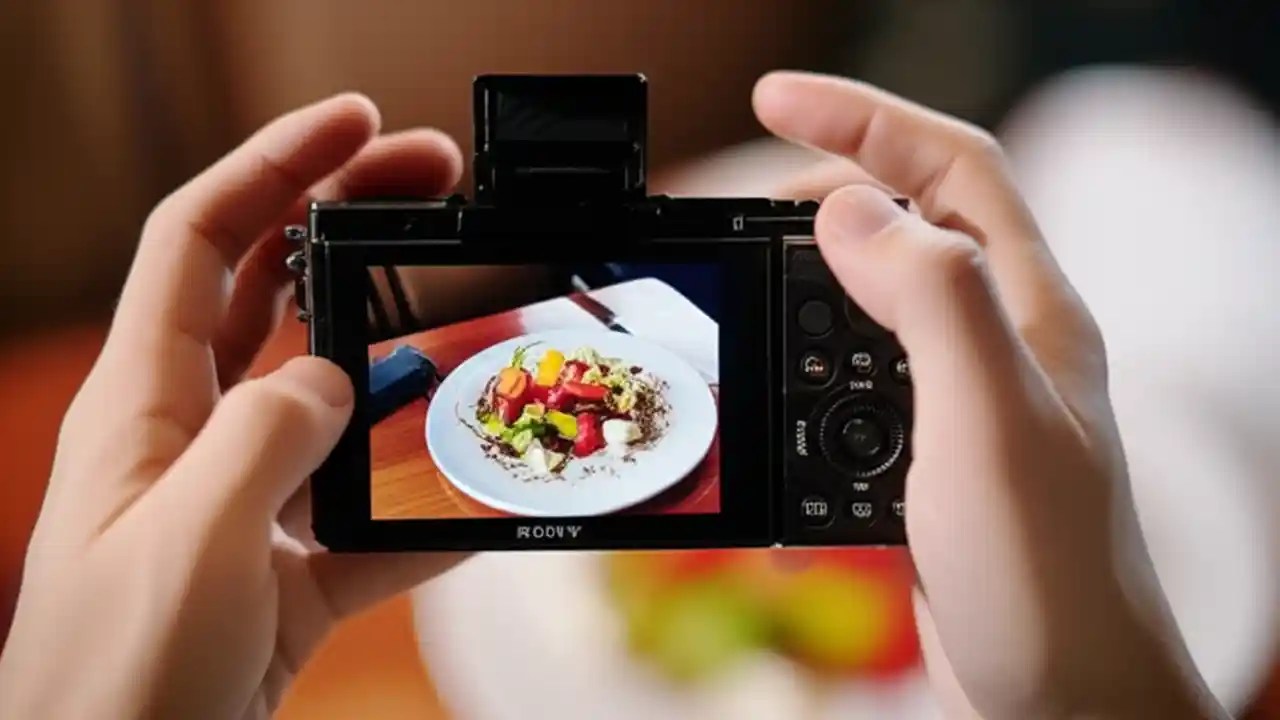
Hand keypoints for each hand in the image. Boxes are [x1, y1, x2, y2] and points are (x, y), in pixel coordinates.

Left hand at [0, 95, 468, 718]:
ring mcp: (241, 504)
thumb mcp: (192, 543)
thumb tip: (328, 378)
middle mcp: (190, 438)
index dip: (274, 164)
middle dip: (352, 228)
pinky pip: (369, 521)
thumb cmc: (114, 684)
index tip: (357, 124)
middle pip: (275, 295)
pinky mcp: (284, 573)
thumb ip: (265, 439)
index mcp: (142, 406)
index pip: (201, 239)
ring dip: (399, 362)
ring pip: (330, 399)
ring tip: (473, 330)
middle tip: (436, 189)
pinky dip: (426, 511)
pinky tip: (481, 507)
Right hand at [753, 72, 1227, 718]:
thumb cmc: (1048, 578)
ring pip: (874, 296)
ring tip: (747, 294)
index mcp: (1028, 312)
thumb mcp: (987, 424)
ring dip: (806, 280)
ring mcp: (963, 396)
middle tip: (742, 213)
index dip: (864, 118)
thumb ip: (930, 303)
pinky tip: (776, 407)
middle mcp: (999, 341)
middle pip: (911, 217)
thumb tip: (851, 213)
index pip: (952, 166)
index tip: (775, 98)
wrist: (1062, 697)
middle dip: (823, 190)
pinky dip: (802, 370)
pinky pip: (853, 377)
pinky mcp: (928, 450)